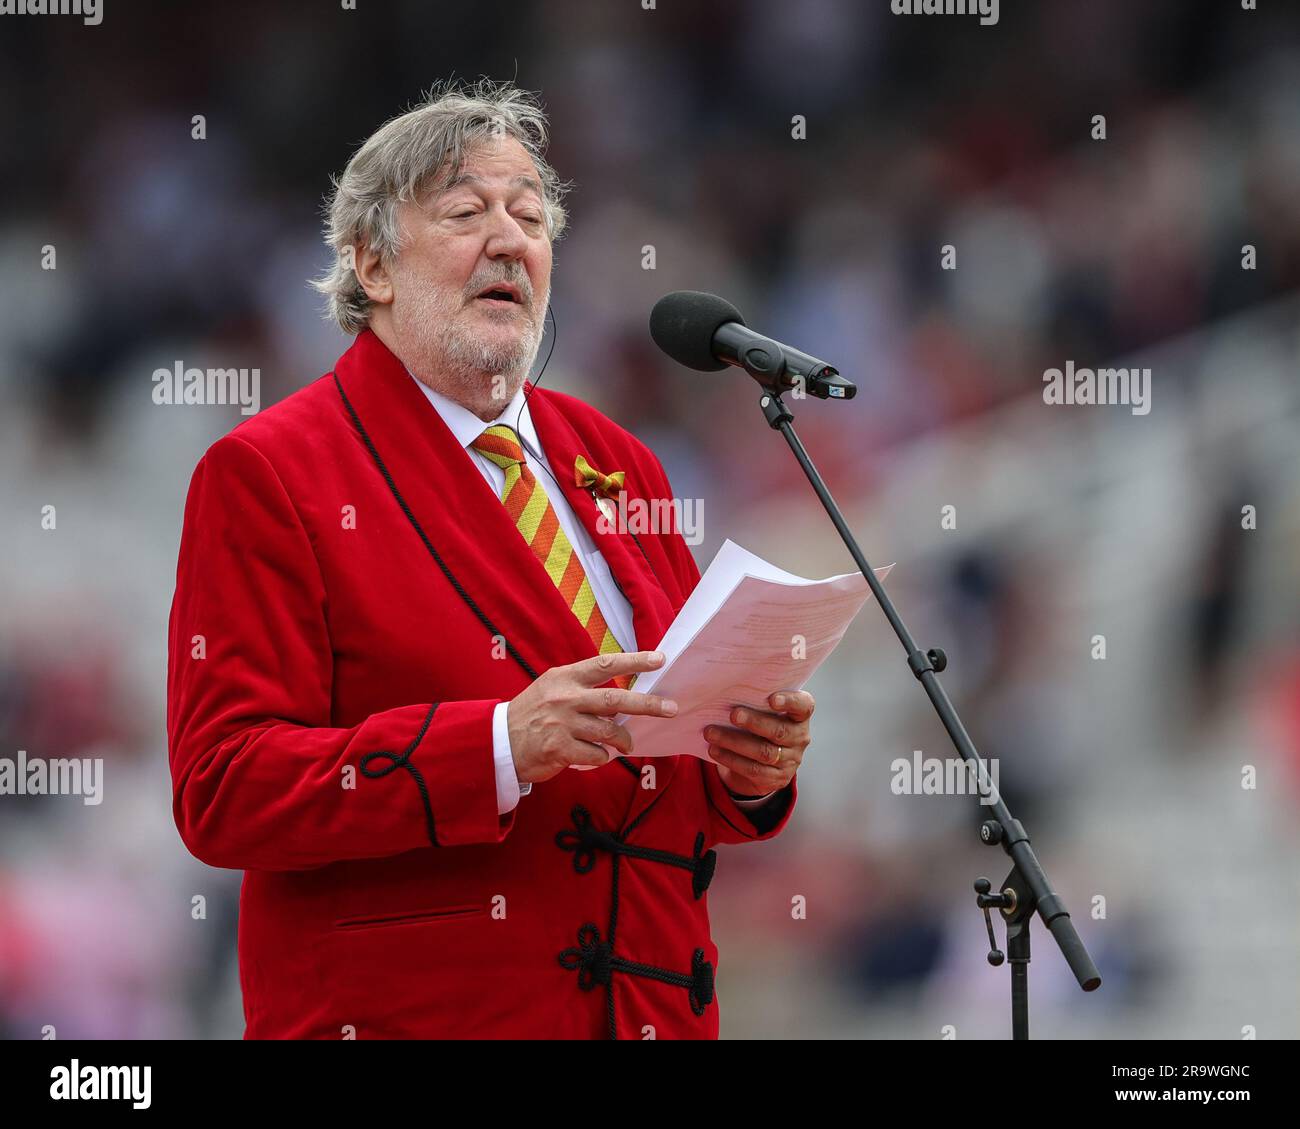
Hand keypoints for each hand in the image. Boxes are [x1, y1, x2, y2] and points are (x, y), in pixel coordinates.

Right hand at [507, 651, 678, 785]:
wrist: (500, 742)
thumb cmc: (532, 714)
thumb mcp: (552, 688)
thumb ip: (582, 687)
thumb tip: (620, 695)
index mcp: (565, 677)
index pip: (606, 664)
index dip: (635, 661)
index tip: (660, 659)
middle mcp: (566, 698)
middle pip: (616, 699)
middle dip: (648, 704)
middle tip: (670, 708)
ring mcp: (563, 724)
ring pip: (610, 731)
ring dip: (624, 739)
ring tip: (628, 743)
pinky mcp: (561, 749)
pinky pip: (596, 754)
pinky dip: (603, 756)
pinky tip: (598, 755)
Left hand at [704, 690, 813, 797]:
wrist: (764, 761)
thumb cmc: (761, 723)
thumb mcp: (764, 711)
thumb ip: (756, 701)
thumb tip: (725, 690)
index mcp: (799, 716)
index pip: (804, 706)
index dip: (790, 702)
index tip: (772, 698)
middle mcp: (800, 738)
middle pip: (779, 731)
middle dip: (754, 722)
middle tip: (733, 714)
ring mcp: (790, 761)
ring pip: (763, 752)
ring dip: (734, 742)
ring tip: (711, 733)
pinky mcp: (776, 778)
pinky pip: (753, 770)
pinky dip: (731, 759)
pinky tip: (714, 750)